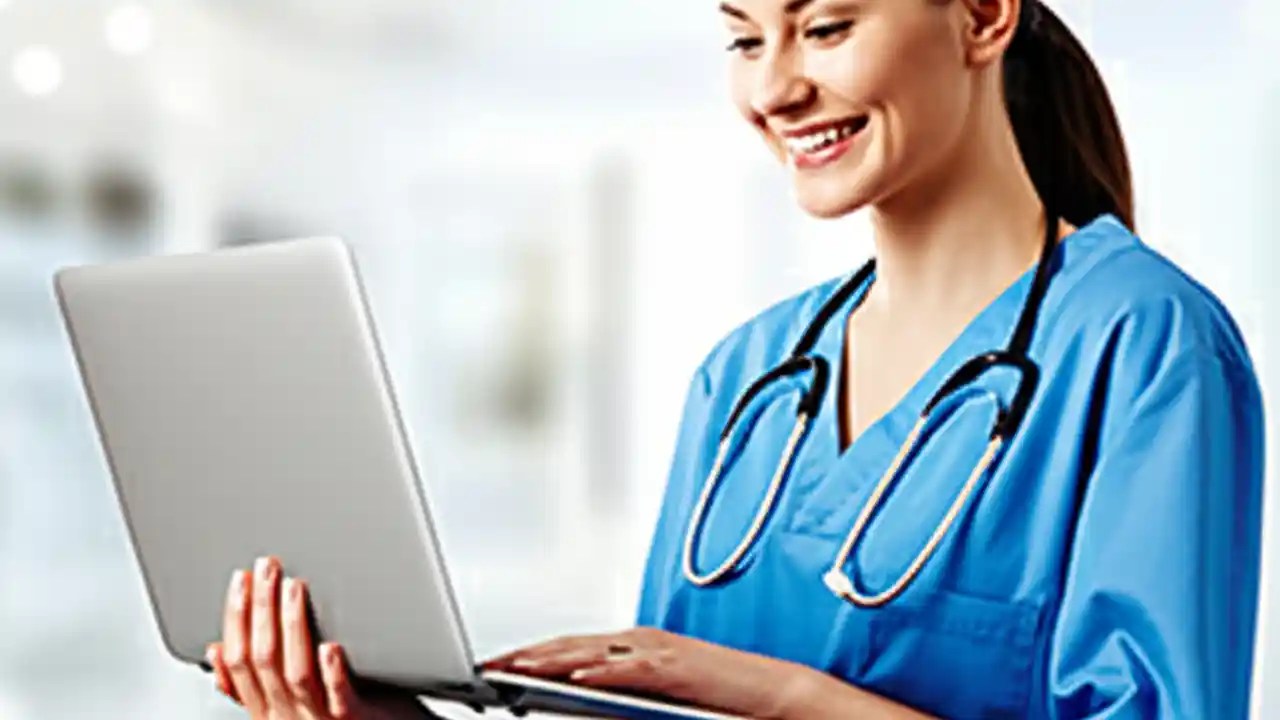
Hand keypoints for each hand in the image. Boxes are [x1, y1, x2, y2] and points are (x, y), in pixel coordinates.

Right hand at [207, 556, 429, 719]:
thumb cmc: (340, 717)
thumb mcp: (286, 701)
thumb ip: (254, 681)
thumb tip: (216, 649)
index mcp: (265, 708)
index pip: (238, 658)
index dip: (236, 617)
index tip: (241, 579)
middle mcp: (286, 716)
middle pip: (263, 659)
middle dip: (261, 608)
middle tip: (267, 567)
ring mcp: (319, 719)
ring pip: (296, 673)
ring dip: (293, 627)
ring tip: (295, 587)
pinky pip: (338, 698)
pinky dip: (332, 672)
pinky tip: (330, 646)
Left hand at [483, 627, 814, 718]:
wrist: (768, 691)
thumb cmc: (714, 694)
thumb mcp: (654, 692)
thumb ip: (618, 689)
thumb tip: (577, 696)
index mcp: (634, 644)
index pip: (571, 645)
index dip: (532, 651)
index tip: (498, 662)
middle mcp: (640, 640)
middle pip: (572, 644)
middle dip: (528, 652)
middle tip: (492, 663)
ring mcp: (657, 650)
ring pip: (593, 651)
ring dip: (552, 659)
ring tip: (518, 666)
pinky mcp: (674, 666)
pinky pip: (630, 668)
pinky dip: (600, 671)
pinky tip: (575, 678)